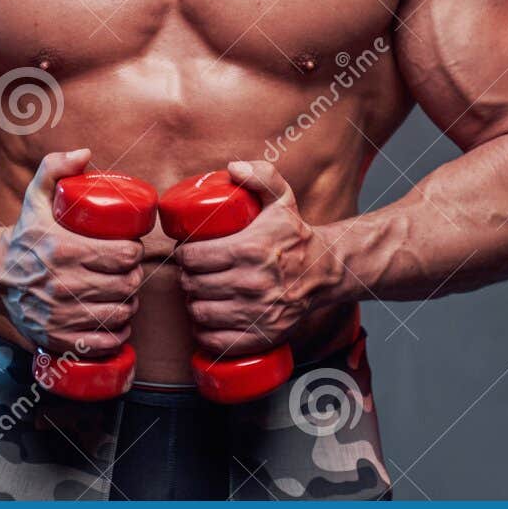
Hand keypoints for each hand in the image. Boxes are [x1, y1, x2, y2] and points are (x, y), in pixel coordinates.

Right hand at [0, 149, 143, 355]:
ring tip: (125, 296)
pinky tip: (118, 325)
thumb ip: (55, 167)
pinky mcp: (54, 337)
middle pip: (123, 286)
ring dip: (129, 306)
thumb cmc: (24, 234)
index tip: (132, 249)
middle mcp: (62, 285)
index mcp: (64, 250)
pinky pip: (99, 343)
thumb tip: (85, 153)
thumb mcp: (36, 195)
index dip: (135, 253)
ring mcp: (58, 314)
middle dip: (134, 278)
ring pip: (116, 314)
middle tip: (130, 272)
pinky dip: (115, 336)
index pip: (122, 256)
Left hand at [174, 160, 349, 356]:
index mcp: (250, 250)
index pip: (194, 258)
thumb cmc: (295, 235)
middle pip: (194, 285)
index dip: (182, 254)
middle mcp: (252, 284)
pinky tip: (206, 320)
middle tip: (190, 272)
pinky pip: (218, 341)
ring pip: (201, 313)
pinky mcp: (262, 335)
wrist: (325, 271)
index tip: (185, 251)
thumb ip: (260, 175)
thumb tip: (232, 167)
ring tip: (197, 292)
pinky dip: (205, 333)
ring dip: (193, 303)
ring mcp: (257, 313)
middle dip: (186, 278)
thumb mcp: (281, 197)